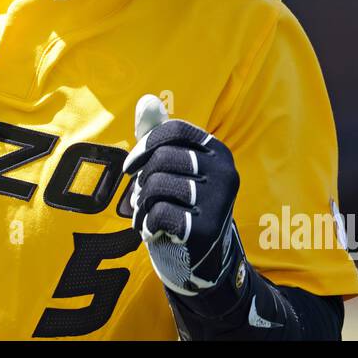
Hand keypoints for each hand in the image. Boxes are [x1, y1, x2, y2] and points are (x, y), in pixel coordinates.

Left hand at [123, 95, 243, 298]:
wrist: (199, 258)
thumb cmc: (181, 203)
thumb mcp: (172, 167)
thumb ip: (158, 135)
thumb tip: (147, 100)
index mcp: (218, 152)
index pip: (175, 130)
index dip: (146, 144)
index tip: (132, 165)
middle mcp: (225, 173)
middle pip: (164, 158)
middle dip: (144, 179)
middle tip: (144, 198)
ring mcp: (219, 202)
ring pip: (158, 186)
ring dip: (143, 204)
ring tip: (149, 215)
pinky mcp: (206, 229)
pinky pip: (160, 213)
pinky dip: (148, 223)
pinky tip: (154, 230)